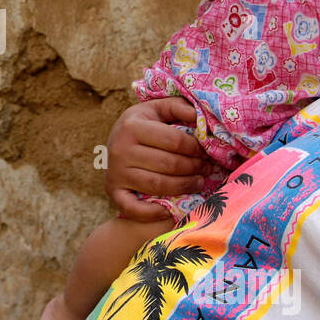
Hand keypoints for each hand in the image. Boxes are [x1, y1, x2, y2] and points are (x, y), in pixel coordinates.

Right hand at [106, 97, 207, 220]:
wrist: (112, 146)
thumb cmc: (142, 126)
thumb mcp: (156, 110)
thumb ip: (177, 107)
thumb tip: (198, 115)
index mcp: (132, 126)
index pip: (175, 140)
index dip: (197, 148)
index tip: (207, 152)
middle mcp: (120, 149)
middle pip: (169, 164)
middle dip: (195, 168)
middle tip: (207, 169)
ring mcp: (115, 172)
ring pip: (158, 185)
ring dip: (184, 187)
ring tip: (198, 183)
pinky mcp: (113, 192)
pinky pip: (133, 208)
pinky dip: (153, 213)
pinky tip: (169, 210)